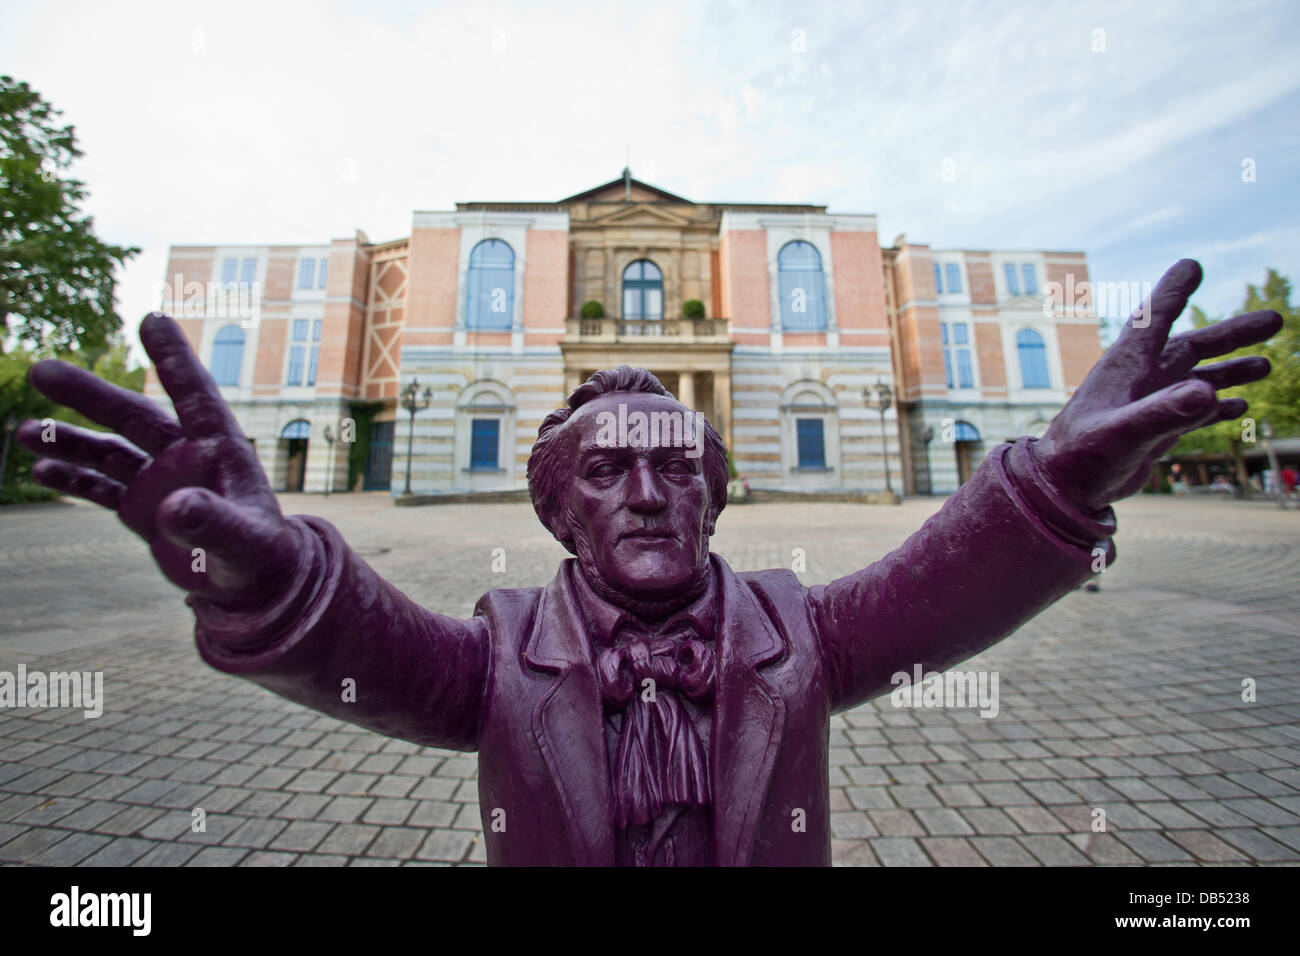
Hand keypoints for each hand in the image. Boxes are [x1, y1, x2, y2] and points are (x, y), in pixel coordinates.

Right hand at [19, 312, 301, 610]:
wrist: (253, 587)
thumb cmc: (259, 557)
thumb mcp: (240, 542)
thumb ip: (212, 523)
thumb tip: (174, 508)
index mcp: (220, 449)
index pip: (194, 395)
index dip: (173, 358)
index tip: (152, 316)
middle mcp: (186, 457)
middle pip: (132, 416)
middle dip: (88, 395)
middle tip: (40, 370)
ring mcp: (161, 480)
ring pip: (109, 450)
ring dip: (69, 440)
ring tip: (25, 432)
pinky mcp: (144, 509)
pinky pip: (102, 489)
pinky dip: (73, 479)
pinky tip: (41, 471)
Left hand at [1034, 259, 1280, 512]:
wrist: (1062, 490)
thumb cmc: (1081, 458)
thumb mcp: (1123, 434)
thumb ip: (1163, 413)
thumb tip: (1207, 391)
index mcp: (1126, 367)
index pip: (1155, 320)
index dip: (1173, 291)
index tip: (1193, 264)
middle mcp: (1139, 380)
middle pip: (1192, 346)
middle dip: (1232, 334)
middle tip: (1276, 320)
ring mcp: (1147, 404)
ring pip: (1197, 378)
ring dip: (1230, 370)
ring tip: (1267, 366)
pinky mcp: (1153, 430)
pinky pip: (1191, 412)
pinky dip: (1216, 407)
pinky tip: (1240, 406)